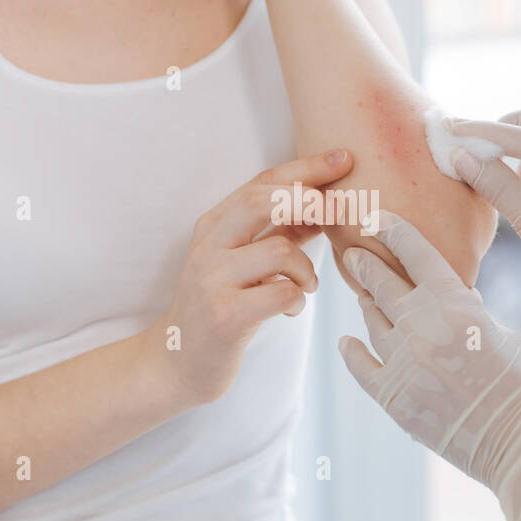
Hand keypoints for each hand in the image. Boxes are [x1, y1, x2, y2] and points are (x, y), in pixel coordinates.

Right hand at [149, 148, 352, 406]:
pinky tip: (290, 309)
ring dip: (307, 269)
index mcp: (213, 225)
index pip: (262, 182)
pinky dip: (297, 299)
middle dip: (311, 200)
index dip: (306, 167)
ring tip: (306, 286)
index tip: (344, 158)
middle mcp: (208, 246)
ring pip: (280, 250)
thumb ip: (280, 234)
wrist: (177, 363)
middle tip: (343, 211)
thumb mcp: (244, 262)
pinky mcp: (224, 316)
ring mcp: (212, 280)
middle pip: (263, 200)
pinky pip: (280, 293)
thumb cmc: (221, 307)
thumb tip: (326, 205)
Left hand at [338, 210, 520, 520]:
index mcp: (457, 305)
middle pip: (383, 285)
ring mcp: (405, 366)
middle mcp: (423, 329)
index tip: (376, 217)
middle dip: (366, 265)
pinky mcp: (395, 401)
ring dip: (366, 305)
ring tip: (361, 294)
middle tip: (353, 254)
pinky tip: (347, 342)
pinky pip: (362, 368)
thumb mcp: (505, 335)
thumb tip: (455, 298)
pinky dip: (353, 352)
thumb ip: (471, 314)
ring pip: (373, 323)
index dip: (393, 230)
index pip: (416, 253)